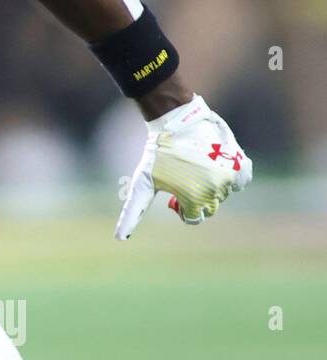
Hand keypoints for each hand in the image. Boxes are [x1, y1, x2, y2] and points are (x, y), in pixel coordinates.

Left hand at [115, 95, 251, 239]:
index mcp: (194, 199)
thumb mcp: (143, 183)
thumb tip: (118, 238)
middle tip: (183, 178)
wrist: (176, 121)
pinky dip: (230, 176)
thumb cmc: (157, 153)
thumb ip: (134, 212)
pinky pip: (241, 181)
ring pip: (224, 193)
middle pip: (210, 207)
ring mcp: (230, 176)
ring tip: (196, 167)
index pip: (194, 218)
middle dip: (196, 197)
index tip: (173, 194)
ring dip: (212, 185)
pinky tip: (215, 164)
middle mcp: (216, 190)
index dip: (181, 208)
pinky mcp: (241, 162)